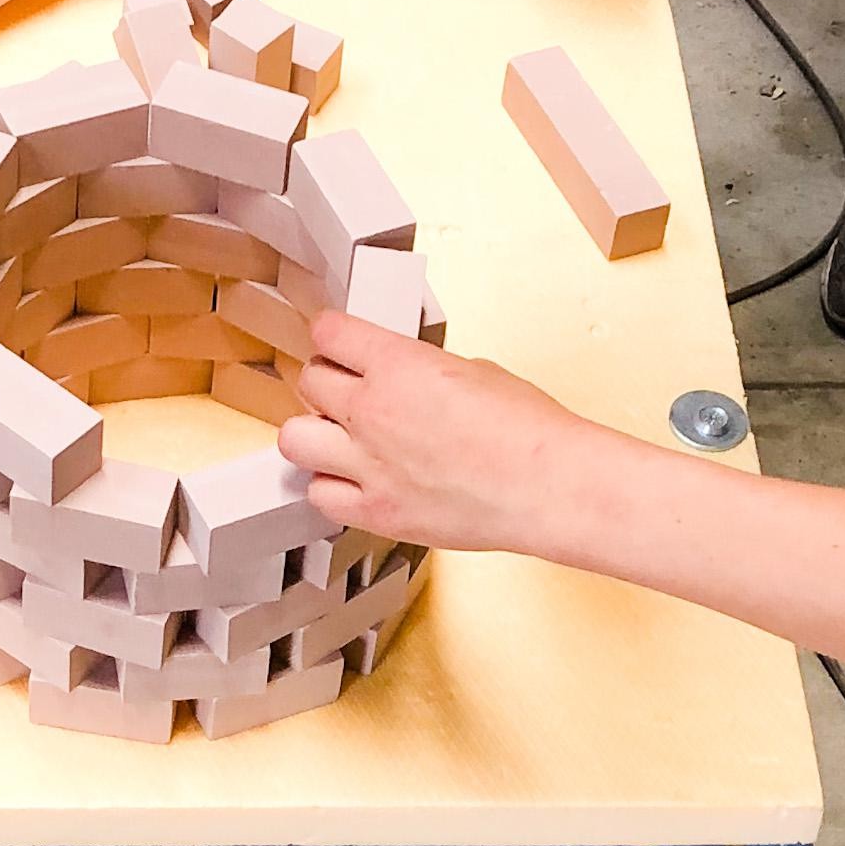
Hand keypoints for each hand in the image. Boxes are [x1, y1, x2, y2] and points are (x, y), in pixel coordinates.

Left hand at [280, 312, 589, 549]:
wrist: (550, 487)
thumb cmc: (528, 430)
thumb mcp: (473, 371)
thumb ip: (421, 372)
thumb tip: (403, 379)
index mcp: (397, 365)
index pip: (327, 333)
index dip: (334, 335)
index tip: (339, 342)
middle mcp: (371, 412)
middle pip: (308, 381)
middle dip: (327, 382)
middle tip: (346, 391)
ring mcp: (368, 466)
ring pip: (294, 439)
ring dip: (315, 434)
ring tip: (340, 439)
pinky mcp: (377, 512)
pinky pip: (319, 495)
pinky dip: (332, 487)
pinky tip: (357, 481)